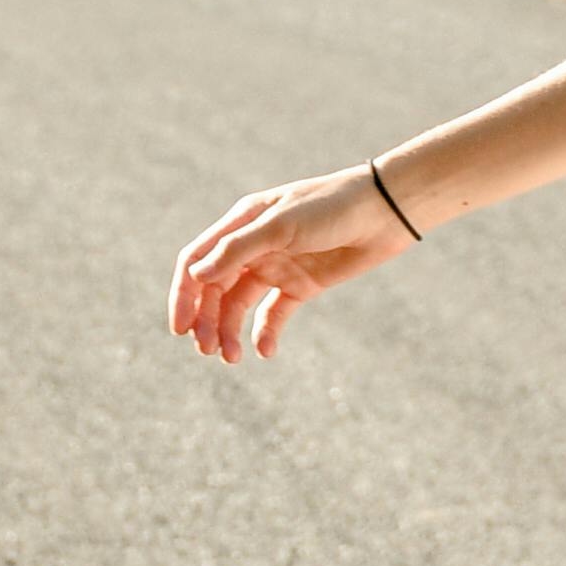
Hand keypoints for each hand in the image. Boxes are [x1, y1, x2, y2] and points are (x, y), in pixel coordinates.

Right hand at [168, 161, 412, 364]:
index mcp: (241, 224)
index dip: (183, 295)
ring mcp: (277, 266)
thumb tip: (196, 275)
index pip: (196, 262)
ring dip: (230, 330)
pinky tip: (265, 351)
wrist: (385, 212)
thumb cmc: (332, 208)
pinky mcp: (301, 285)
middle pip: (214, 289)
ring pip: (239, 305)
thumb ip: (238, 249)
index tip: (180, 328)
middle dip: (207, 320)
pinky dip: (265, 333)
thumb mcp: (281, 225)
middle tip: (208, 350)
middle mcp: (253, 246)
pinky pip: (274, 314)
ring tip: (232, 358)